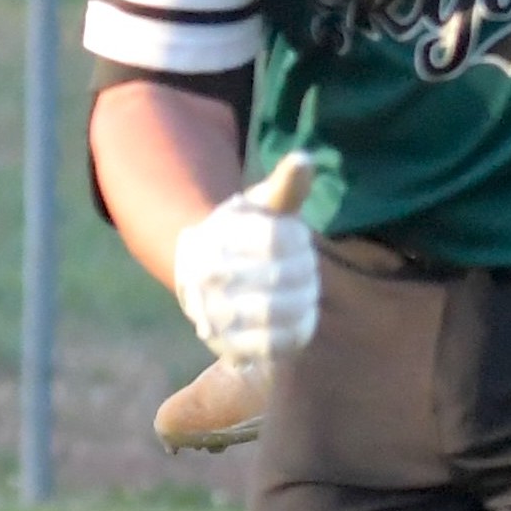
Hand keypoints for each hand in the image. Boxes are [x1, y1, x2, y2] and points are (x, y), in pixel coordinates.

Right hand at [172, 155, 319, 367]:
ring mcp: (216, 319)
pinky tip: (303, 312)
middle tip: (308, 265)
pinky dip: (299, 328)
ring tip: (307, 288)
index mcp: (214, 240)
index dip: (297, 237)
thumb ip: (284, 187)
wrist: (203, 278)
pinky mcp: (231, 350)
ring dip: (305, 297)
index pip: (273, 238)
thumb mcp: (258, 205)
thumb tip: (305, 160)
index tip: (299, 236)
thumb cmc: (242, 234)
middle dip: (305, 267)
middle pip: (278, 276)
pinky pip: (276, 346)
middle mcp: (206, 282)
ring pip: (276, 312)